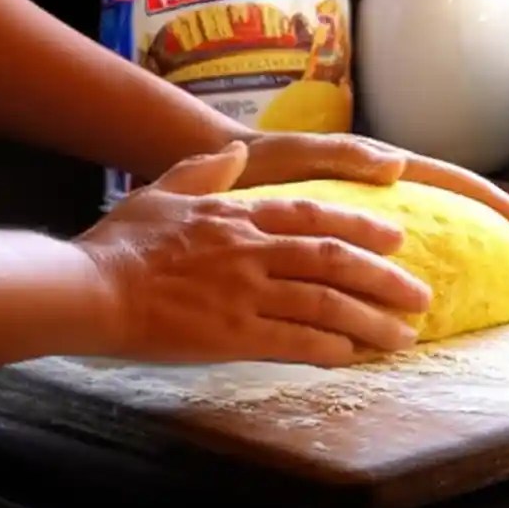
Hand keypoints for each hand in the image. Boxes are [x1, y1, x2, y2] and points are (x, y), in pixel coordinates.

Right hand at [75, 141, 431, 366]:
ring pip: (326, 304)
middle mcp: (252, 251)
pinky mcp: (233, 334)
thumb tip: (238, 150)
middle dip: (385, 279)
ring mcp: (246, 293)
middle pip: (334, 260)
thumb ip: (207, 169)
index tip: (396, 241)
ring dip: (371, 320)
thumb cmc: (120, 242)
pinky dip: (330, 348)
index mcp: (239, 216)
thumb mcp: (164, 190)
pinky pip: (294, 341)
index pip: (314, 216)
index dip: (360, 228)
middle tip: (419, 295)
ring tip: (404, 336)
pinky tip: (354, 358)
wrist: (88, 288)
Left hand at [231, 132, 508, 276]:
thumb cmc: (261, 160)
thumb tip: (398, 166)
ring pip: (447, 236)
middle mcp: (393, 194)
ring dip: (488, 255)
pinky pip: (415, 257)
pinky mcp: (361, 241)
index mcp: (386, 171)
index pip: (459, 187)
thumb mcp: (296, 152)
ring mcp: (380, 218)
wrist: (225, 174)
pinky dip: (443, 273)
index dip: (503, 210)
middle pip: (466, 214)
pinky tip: (462, 299)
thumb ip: (341, 154)